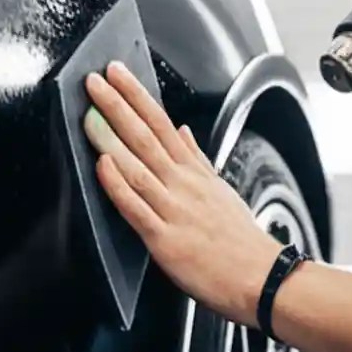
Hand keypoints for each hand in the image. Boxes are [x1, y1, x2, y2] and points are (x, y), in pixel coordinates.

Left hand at [81, 62, 283, 328]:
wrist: (261, 279)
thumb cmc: (241, 240)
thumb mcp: (220, 189)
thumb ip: (198, 159)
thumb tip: (183, 131)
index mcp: (194, 172)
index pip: (161, 123)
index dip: (137, 96)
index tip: (117, 73)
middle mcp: (183, 184)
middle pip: (146, 136)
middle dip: (119, 105)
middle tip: (95, 81)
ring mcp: (174, 209)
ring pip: (138, 166)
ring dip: (112, 138)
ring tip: (90, 115)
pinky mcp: (165, 239)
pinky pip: (137, 208)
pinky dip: (119, 185)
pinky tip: (103, 166)